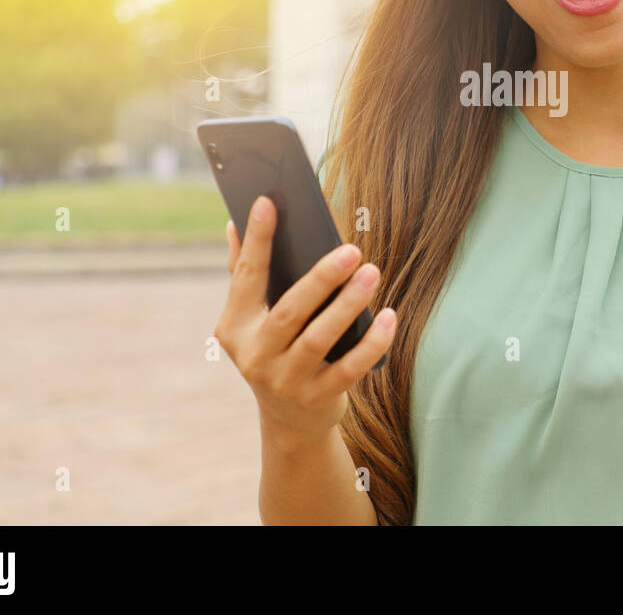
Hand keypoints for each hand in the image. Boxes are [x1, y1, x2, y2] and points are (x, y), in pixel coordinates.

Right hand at [214, 195, 396, 447]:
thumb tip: (233, 225)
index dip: (256, 239)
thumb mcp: (254, 320)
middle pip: (290, 310)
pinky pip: (349, 368)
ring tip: (372, 273)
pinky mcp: (317, 398)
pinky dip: (371, 342)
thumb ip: (244, 274)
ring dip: (348, 304)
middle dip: (321, 278)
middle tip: (352, 249)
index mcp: (235, 327)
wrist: (289, 421)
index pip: (246, 276)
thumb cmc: (275, 351)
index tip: (268, 201)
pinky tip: (388, 316)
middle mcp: (255, 355)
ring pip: (319, 338)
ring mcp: (285, 381)